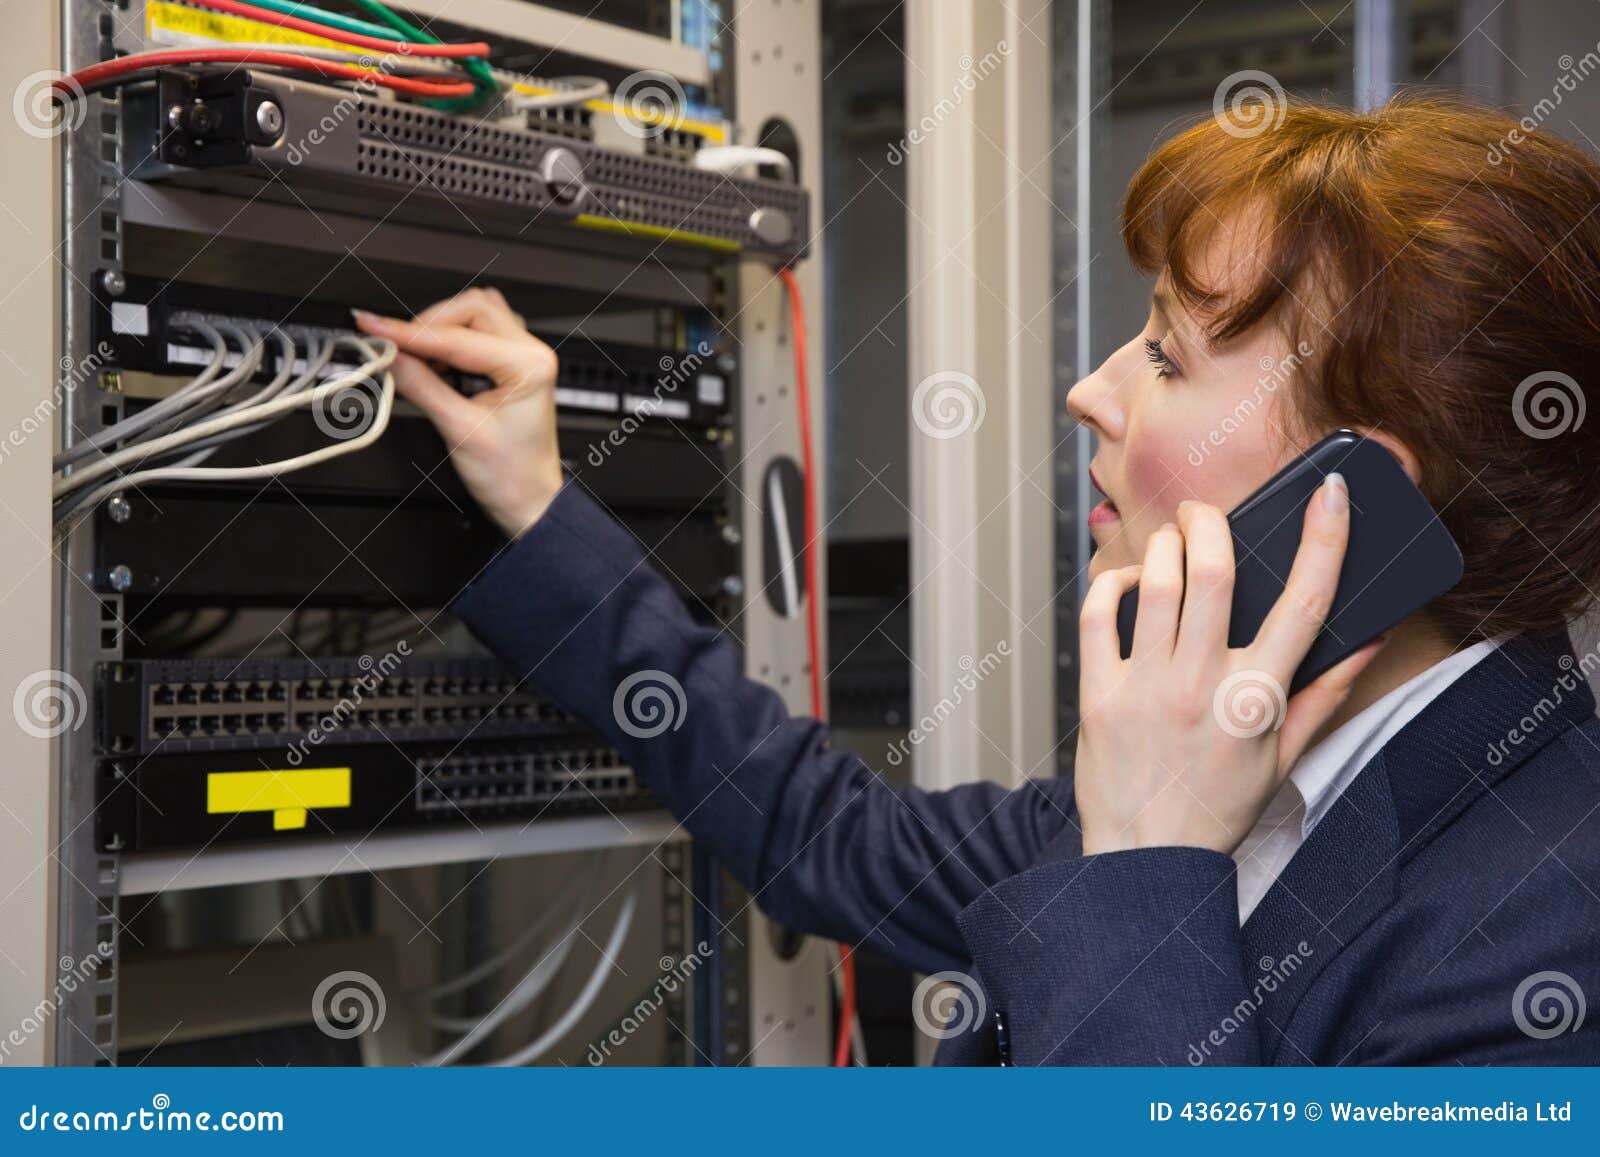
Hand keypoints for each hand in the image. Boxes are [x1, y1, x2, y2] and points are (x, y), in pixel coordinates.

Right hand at [353, 288, 562, 536]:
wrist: (529, 501)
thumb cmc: (511, 475)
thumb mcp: (458, 429)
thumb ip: (420, 386)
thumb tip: (389, 355)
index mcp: (529, 367)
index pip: (458, 338)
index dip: (409, 333)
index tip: (375, 328)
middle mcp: (531, 353)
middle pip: (472, 308)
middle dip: (430, 325)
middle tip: (398, 349)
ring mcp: (522, 355)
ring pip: (473, 316)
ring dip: (440, 331)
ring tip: (418, 361)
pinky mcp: (509, 363)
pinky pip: (476, 334)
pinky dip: (449, 343)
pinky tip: (434, 366)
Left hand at [1073, 473, 1385, 856]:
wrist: (1145, 860)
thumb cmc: (1214, 810)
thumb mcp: (1281, 759)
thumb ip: (1322, 696)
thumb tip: (1366, 641)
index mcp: (1257, 699)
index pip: (1305, 605)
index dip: (1324, 540)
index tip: (1330, 494)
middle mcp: (1201, 686)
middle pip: (1214, 574)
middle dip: (1212, 522)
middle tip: (1207, 508)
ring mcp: (1146, 689)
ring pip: (1157, 585)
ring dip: (1167, 545)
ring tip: (1171, 540)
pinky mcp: (1099, 696)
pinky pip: (1099, 618)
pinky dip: (1112, 585)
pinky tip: (1128, 583)